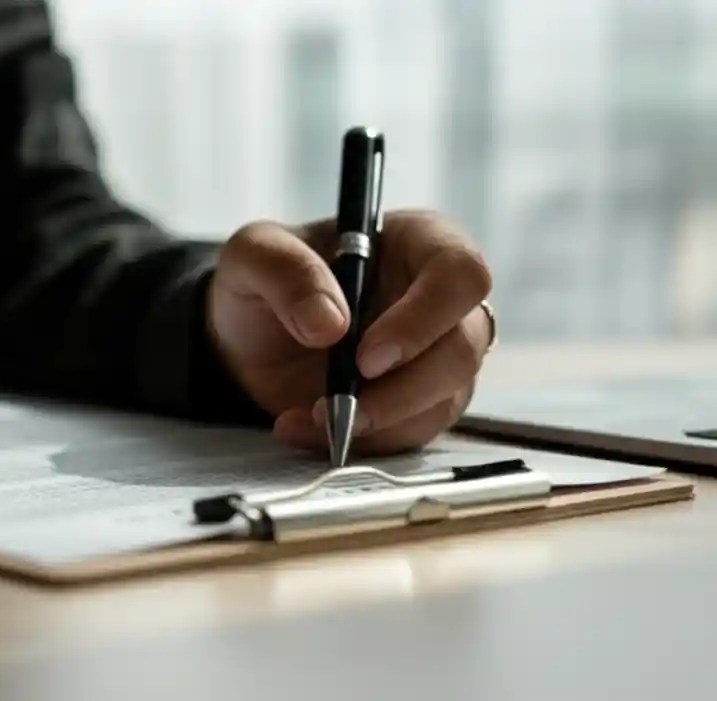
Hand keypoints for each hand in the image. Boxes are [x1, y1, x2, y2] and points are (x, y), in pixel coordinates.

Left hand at [207, 211, 493, 455]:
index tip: (367, 357)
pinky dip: (361, 441)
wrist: (253, 335)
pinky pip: (413, 432)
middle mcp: (441, 300)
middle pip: (463, 348)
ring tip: (309, 418)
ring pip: (444, 399)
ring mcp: (437, 354)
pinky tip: (305, 428)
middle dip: (404, 389)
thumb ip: (286, 272)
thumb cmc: (269, 278)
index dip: (423, 320)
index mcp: (418, 242)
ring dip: (379, 423)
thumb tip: (329, 323)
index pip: (460, 274)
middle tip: (337, 405)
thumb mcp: (254, 255)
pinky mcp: (422, 402)